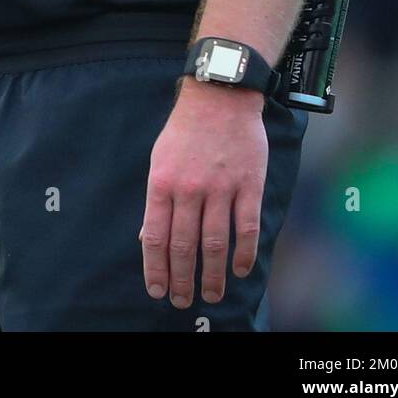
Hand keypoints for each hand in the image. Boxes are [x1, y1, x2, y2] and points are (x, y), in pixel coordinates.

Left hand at [139, 81, 267, 308]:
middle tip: (183, 302)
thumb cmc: (185, 129)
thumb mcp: (159, 159)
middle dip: (182, 280)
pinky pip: (247, 228)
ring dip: (213, 276)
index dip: (156, 269)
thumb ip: (157, 199)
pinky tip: (241, 270)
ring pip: (216, 244)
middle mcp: (190, 188)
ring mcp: (221, 187)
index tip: (157, 291)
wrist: (220, 95)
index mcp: (162, 182)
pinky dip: (245, 254)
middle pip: (184, 247)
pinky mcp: (249, 184)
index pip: (155, 237)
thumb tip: (147, 238)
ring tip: (211, 295)